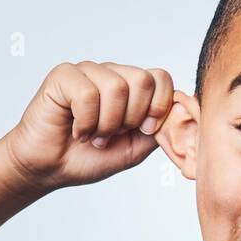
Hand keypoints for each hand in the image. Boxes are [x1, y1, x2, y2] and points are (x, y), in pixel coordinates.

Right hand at [1, 61, 176, 191]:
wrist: (51, 169)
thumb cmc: (90, 157)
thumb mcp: (137, 147)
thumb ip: (161, 127)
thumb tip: (189, 107)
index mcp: (133, 88)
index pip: (162, 78)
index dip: (158, 107)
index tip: (142, 130)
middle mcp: (112, 74)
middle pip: (143, 80)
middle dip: (131, 118)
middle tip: (111, 134)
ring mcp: (88, 71)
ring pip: (116, 87)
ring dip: (106, 124)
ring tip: (93, 135)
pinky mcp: (64, 76)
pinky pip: (87, 93)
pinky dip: (85, 122)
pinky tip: (76, 129)